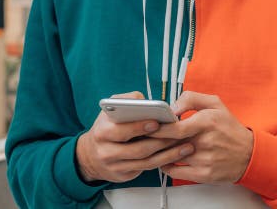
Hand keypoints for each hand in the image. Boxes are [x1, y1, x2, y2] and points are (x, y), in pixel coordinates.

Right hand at [75, 91, 194, 183]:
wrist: (91, 156)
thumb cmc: (106, 128)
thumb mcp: (111, 109)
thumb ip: (126, 100)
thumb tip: (144, 100)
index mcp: (102, 132)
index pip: (122, 130)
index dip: (140, 127)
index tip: (157, 122)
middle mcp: (107, 152)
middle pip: (138, 149)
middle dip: (161, 141)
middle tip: (179, 134)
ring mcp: (116, 166)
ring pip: (146, 162)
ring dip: (168, 154)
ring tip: (185, 145)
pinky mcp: (124, 176)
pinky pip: (147, 169)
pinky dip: (164, 161)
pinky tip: (177, 154)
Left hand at [150, 91, 253, 183]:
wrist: (248, 154)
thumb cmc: (229, 128)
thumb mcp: (215, 104)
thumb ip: (191, 98)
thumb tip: (172, 107)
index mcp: (207, 121)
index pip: (175, 128)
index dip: (159, 128)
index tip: (150, 125)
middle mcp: (205, 142)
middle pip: (171, 143)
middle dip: (156, 140)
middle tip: (146, 136)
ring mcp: (204, 160)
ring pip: (172, 157)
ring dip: (160, 152)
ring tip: (154, 147)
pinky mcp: (204, 174)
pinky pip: (176, 172)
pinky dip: (167, 166)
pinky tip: (166, 159)